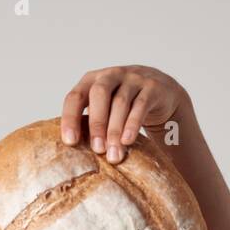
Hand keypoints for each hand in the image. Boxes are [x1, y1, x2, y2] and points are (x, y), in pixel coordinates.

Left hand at [60, 65, 187, 163]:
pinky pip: (141, 105)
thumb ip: (88, 122)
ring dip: (115, 130)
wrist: (158, 91)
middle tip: (97, 150)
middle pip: (99, 93)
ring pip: (121, 102)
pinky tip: (127, 141)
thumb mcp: (103, 108)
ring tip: (113, 154)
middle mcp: (111, 75)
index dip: (70, 118)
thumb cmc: (122, 105)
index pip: (75, 96)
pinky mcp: (152, 87)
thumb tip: (73, 155)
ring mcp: (133, 78)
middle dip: (96, 123)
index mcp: (91, 80)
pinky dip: (132, 124)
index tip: (70, 142)